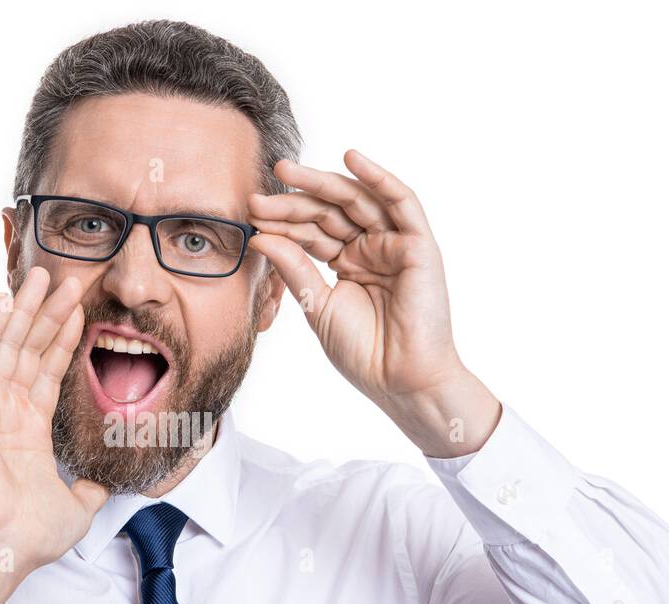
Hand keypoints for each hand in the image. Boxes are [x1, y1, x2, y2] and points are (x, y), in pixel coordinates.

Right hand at [0, 267, 108, 603]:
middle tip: (68, 277)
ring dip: (25, 309)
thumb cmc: (29, 536)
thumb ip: (87, 489)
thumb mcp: (74, 508)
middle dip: (49, 314)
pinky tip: (4, 298)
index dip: (64, 341)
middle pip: (30, 350)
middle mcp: (2, 413)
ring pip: (8, 345)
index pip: (47, 373)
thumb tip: (100, 486)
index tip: (81, 310)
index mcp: (26, 431)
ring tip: (43, 274)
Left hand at [247, 150, 499, 455]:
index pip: (311, 231)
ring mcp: (395, 244)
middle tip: (258, 195)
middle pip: (329, 211)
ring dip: (322, 183)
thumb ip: (294, 269)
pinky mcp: (418, 245)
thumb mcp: (318, 306)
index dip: (281, 222)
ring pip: (357, 200)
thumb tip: (260, 237)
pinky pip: (401, 201)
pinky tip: (350, 158)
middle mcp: (371, 247)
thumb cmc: (364, 353)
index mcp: (347, 262)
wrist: (400, 381)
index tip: (249, 216)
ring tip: (287, 172)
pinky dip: (378, 178)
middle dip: (293, 201)